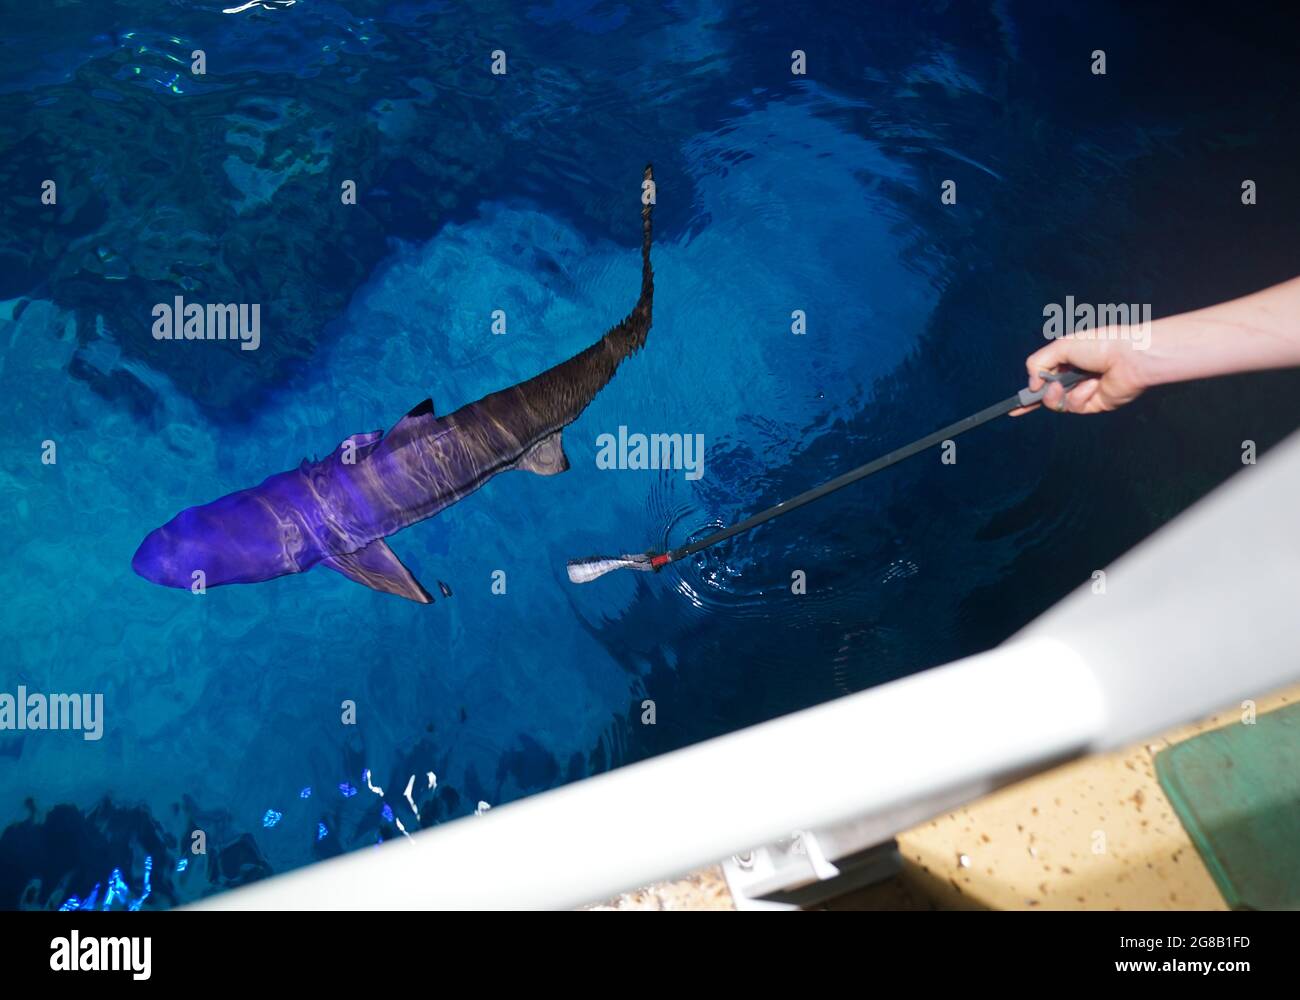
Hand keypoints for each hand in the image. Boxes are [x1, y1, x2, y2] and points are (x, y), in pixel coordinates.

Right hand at [1009, 333, 1149, 415]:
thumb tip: (1032, 385)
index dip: (1030, 391)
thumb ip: (1037, 363)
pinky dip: (1079, 396)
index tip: (1015, 406)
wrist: (1129, 357)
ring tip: (1064, 386)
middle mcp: (1074, 376)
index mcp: (1067, 360)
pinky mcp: (1094, 404)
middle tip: (1037, 394)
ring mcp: (1084, 392)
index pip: (1042, 378)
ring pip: (1057, 403)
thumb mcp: (1061, 346)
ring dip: (1057, 395)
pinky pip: (1075, 406)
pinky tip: (1091, 385)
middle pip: (1047, 395)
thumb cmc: (1100, 344)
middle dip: (1039, 396)